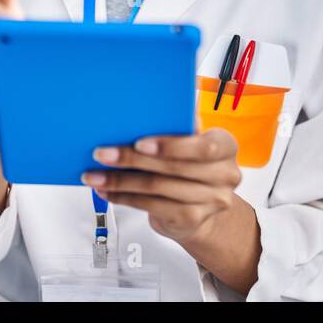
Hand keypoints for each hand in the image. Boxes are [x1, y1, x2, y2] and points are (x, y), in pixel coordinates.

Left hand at [82, 129, 242, 245]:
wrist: (201, 208)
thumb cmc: (192, 167)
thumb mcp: (191, 142)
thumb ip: (181, 126)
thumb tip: (159, 104)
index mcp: (227, 146)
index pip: (204, 146)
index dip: (171, 146)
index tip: (139, 142)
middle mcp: (225, 174)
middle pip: (174, 167)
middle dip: (132, 160)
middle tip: (103, 154)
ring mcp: (211, 201)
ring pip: (158, 188)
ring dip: (121, 181)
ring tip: (96, 175)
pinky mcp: (191, 219)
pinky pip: (152, 207)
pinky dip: (125, 198)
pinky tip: (109, 191)